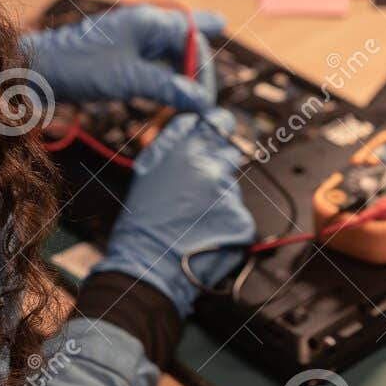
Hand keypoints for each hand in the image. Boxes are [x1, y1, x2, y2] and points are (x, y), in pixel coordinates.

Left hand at [22, 4, 223, 111]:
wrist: (36, 68)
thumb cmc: (80, 68)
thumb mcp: (128, 79)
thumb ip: (167, 88)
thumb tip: (202, 102)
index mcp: (149, 21)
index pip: (194, 39)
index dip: (203, 70)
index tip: (202, 102)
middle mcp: (145, 24)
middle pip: (186, 43)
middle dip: (197, 70)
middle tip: (202, 102)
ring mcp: (132, 37)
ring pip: (171, 52)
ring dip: (183, 73)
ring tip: (194, 99)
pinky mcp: (121, 52)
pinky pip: (154, 61)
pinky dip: (166, 76)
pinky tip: (172, 91)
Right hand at [92, 109, 255, 315]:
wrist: (149, 264)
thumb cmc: (143, 223)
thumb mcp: (149, 172)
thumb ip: (174, 147)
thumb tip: (190, 128)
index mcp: (186, 150)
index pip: (217, 121)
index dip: (220, 126)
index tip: (221, 129)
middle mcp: (211, 166)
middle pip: (230, 153)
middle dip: (218, 167)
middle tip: (200, 189)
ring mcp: (229, 193)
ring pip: (232, 188)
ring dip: (219, 199)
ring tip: (194, 218)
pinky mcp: (241, 218)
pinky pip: (239, 215)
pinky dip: (226, 224)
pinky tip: (205, 232)